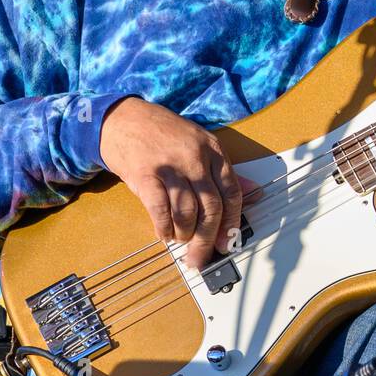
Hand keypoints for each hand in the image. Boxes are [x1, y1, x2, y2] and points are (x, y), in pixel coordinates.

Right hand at [99, 97, 257, 270]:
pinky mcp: (145, 175)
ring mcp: (170, 166)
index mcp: (213, 150)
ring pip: (187, 212)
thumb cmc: (162, 133)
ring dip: (185, 234)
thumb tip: (253, 192)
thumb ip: (222, 171)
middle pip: (211, 207)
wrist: (122, 119)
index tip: (228, 241)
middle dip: (208, 238)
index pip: (232, 191)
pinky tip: (164, 234)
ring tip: (181, 240)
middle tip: (202, 256)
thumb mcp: (199, 143)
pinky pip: (160, 210)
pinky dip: (164, 228)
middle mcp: (195, 158)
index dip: (232, 221)